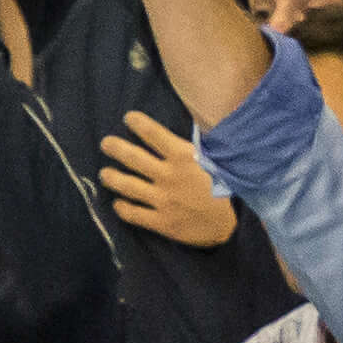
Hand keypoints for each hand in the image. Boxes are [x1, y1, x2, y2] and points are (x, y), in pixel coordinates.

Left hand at [100, 111, 235, 247]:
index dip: (138, 123)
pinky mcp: (162, 222)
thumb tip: (192, 124)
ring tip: (105, 174)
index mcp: (183, 156)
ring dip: (112, 178)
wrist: (237, 224)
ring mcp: (163, 200)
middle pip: (133, 158)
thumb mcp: (216, 159)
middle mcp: (168, 176)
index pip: (153, 133)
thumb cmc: (230, 187)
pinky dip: (123, 208)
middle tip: (106, 143)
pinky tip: (118, 204)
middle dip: (115, 148)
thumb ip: (196, 146)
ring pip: (127, 186)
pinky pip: (134, 214)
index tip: (128, 118)